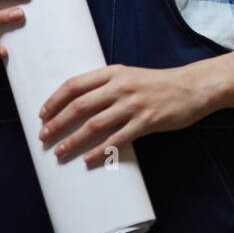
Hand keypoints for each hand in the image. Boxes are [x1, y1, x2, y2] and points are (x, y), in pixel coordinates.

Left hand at [37, 63, 210, 167]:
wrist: (191, 88)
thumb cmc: (156, 83)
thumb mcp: (129, 75)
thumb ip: (106, 85)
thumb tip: (78, 103)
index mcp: (112, 72)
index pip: (75, 84)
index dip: (55, 99)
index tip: (42, 114)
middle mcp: (120, 86)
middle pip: (80, 105)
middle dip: (57, 122)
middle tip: (43, 137)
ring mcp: (133, 104)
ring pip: (94, 125)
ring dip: (73, 140)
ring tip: (59, 152)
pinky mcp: (146, 122)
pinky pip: (117, 139)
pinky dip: (100, 151)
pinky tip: (88, 160)